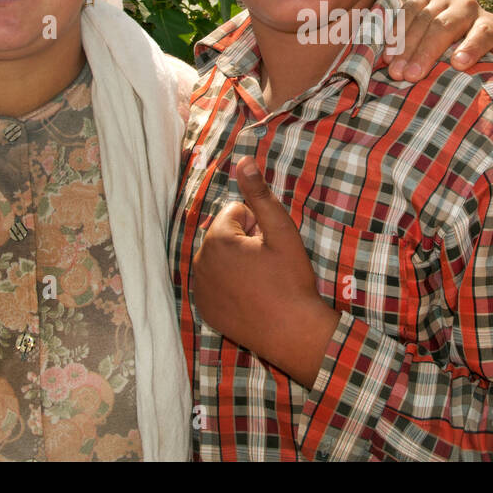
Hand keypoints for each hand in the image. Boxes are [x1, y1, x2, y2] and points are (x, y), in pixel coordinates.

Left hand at [191, 155, 340, 387]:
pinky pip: (213, 282)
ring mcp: (199, 288)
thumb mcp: (282, 232)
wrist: (293, 333)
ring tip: (261, 282)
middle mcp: (199, 262)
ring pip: (219, 258)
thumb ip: (260, 195)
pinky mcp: (204, 308)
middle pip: (225, 235)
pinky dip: (228, 284)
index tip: (271, 248)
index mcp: (217, 240)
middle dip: (245, 242)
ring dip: (237, 263)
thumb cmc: (290, 280)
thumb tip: (243, 160)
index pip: (236, 213)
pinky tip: (249, 298)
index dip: (259, 226)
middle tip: (268, 266)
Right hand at [390, 0, 492, 90]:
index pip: (484, 32)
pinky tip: (386, 53)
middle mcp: (469, 6)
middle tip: (411, 77)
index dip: (473, 47)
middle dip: (428, 52)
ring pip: (424, 19)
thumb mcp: (492, 65)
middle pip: (447, 26)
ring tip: (394, 71)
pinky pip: (406, 11)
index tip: (458, 65)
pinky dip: (395, 33)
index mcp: (489, 24)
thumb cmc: (474, 57)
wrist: (452, 33)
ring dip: (406, 46)